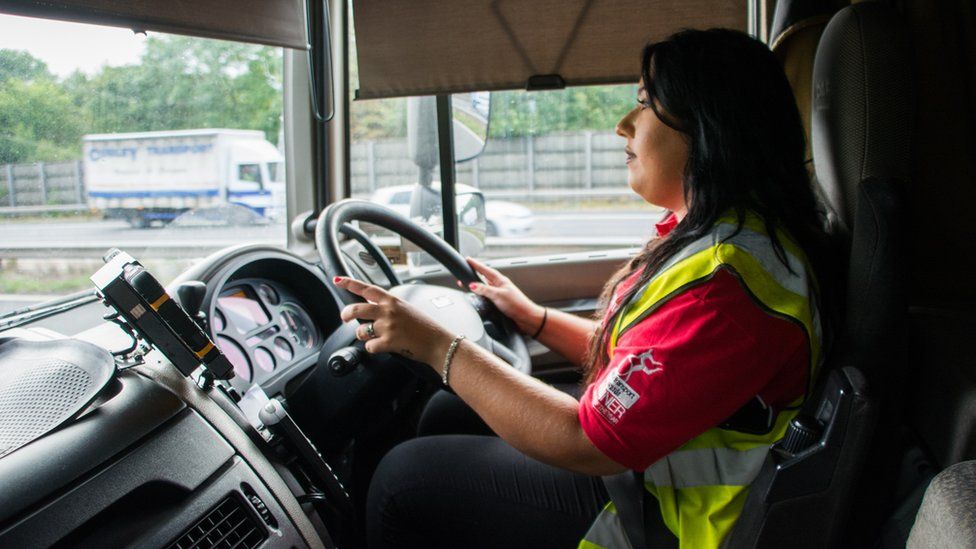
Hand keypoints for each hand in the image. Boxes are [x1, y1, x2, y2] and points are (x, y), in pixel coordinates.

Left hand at [335, 276, 452, 366]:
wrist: (438, 342)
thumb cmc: (425, 327)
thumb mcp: (407, 309)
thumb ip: (390, 307)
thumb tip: (374, 309)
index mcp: (393, 301)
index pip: (367, 289)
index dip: (350, 283)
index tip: (338, 280)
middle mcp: (388, 311)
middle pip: (357, 308)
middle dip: (346, 313)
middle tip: (344, 317)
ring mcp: (388, 326)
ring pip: (361, 330)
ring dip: (364, 336)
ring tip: (374, 337)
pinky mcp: (388, 342)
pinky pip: (370, 346)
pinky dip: (374, 348)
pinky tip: (384, 347)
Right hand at [464, 257, 544, 335]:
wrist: (526, 317)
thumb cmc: (517, 304)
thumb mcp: (498, 295)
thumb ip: (484, 290)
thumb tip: (472, 285)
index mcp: (500, 280)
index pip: (485, 270)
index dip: (476, 264)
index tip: (468, 260)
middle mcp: (500, 286)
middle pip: (484, 277)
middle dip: (475, 273)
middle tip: (466, 270)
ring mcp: (500, 294)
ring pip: (486, 286)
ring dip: (478, 284)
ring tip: (469, 282)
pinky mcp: (500, 302)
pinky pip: (488, 295)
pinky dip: (481, 294)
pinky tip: (479, 297)